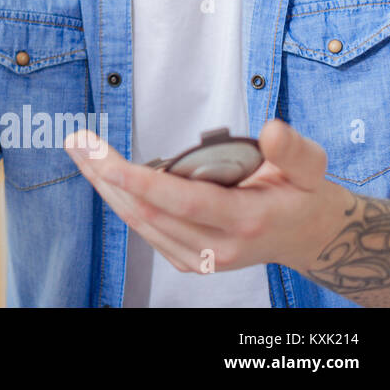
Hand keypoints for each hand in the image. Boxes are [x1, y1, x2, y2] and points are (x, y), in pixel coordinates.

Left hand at [64, 118, 347, 274]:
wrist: (306, 237)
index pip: (184, 202)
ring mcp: (200, 258)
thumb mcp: (312, 167)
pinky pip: (144, 228)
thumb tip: (272, 130)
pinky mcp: (187, 260)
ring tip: (79, 149)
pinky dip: (119, 199)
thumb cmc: (302, 194)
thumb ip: (293, 150)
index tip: (105, 160)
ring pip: (139, 222)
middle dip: (106, 176)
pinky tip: (101, 172)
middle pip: (148, 213)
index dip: (140, 181)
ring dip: (104, 186)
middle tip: (77, 141)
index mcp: (246, 220)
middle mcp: (217, 247)